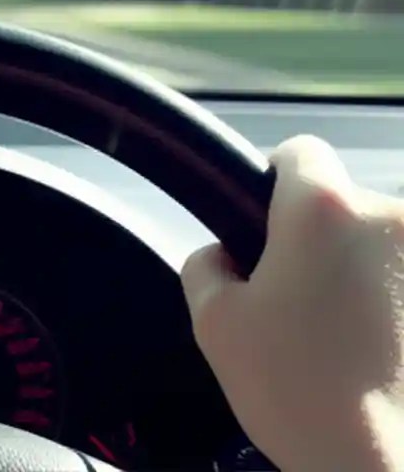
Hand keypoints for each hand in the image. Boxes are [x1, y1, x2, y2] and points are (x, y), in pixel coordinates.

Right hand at [182, 135, 403, 471]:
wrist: (386, 464)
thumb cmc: (300, 394)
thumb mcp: (214, 324)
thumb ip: (206, 264)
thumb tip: (225, 254)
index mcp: (323, 211)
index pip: (299, 152)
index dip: (276, 183)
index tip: (267, 225)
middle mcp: (393, 216)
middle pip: (345, 206)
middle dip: (322, 243)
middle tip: (298, 305)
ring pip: (386, 246)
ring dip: (368, 275)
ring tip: (349, 340)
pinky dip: (398, 304)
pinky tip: (385, 352)